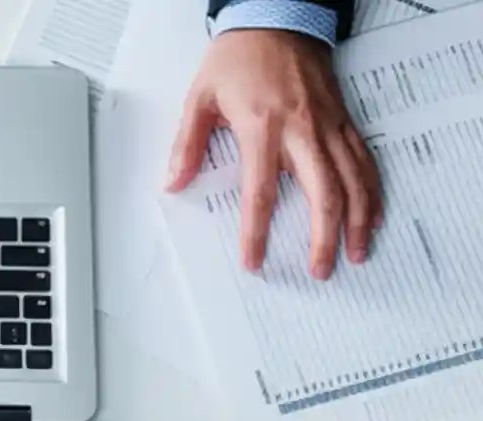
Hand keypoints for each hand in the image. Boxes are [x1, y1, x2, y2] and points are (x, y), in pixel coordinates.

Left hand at [166, 30, 382, 279]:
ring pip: (353, 181)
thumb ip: (186, 144)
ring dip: (357, 222)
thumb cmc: (238, 57)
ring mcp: (328, 126)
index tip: (255, 261)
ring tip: (355, 254)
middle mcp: (302, 130)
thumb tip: (173, 182)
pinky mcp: (343, 121)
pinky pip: (364, 161)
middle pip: (322, 194)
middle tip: (320, 269)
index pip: (261, 193)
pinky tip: (372, 216)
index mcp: (262, 128)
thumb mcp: (199, 97)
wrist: (277, 18)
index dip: (257, 232)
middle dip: (323, 237)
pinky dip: (372, 192)